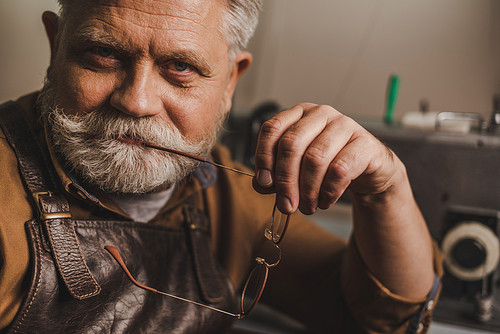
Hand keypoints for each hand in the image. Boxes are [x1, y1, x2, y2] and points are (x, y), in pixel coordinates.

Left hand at [252, 103, 401, 214]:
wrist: (368, 170)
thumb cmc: (329, 164)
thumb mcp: (298, 168)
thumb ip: (276, 174)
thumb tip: (262, 184)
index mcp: (299, 114)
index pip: (272, 128)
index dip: (264, 157)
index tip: (264, 183)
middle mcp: (321, 114)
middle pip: (291, 144)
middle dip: (285, 180)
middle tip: (286, 205)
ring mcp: (345, 125)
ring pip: (315, 158)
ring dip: (307, 191)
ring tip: (308, 206)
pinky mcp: (364, 143)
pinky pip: (340, 170)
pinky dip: (328, 192)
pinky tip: (326, 201)